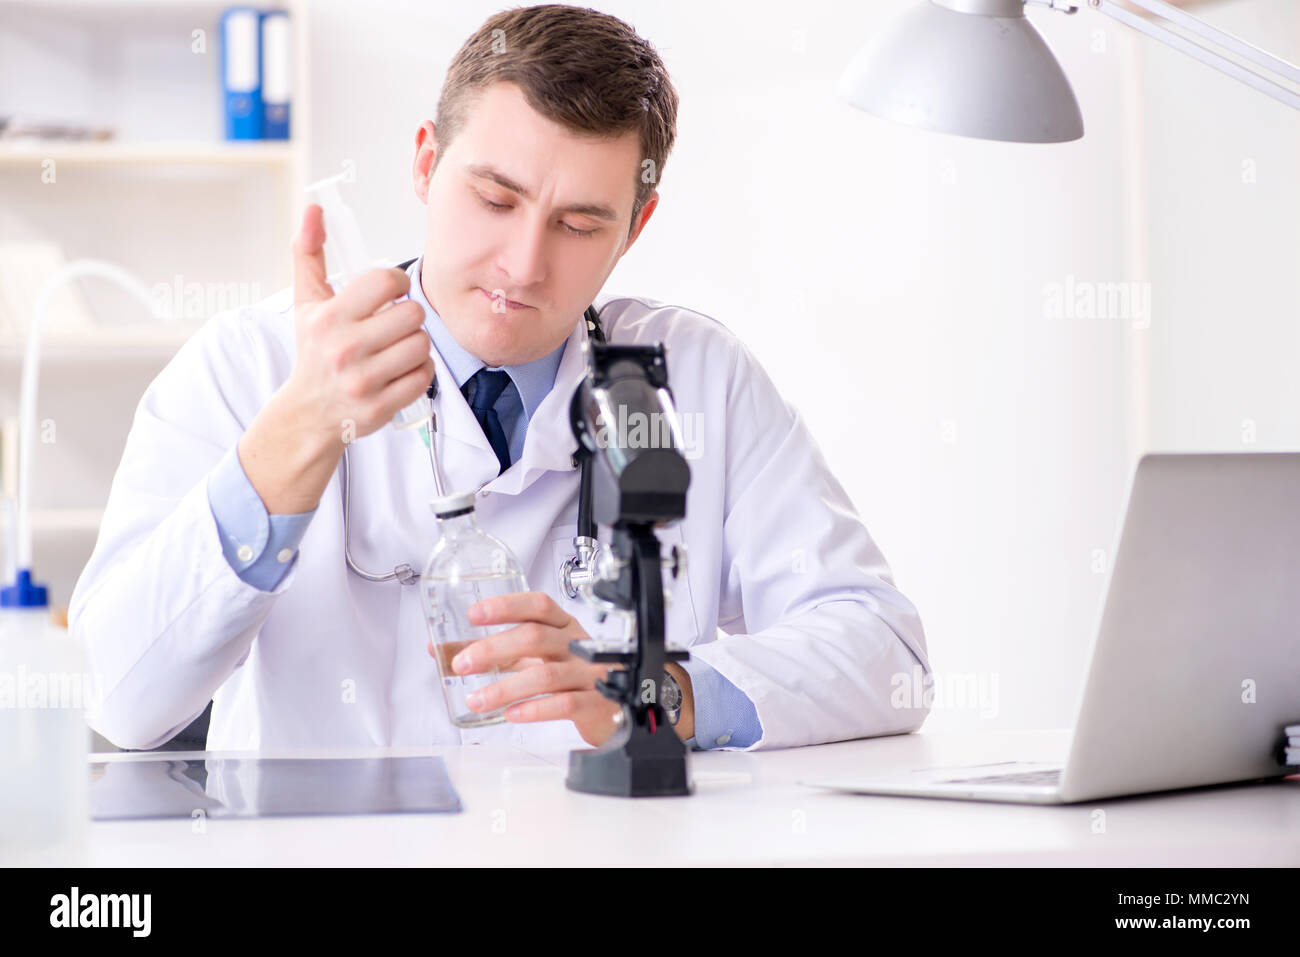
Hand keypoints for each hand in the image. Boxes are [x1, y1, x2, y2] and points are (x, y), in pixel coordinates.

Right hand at [285, 203, 435, 441]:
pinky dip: (420, 371)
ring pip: (422, 345)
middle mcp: (345, 349)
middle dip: (409, 316)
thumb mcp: (307, 301)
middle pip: (412, 314)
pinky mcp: (381, 407)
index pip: (385, 282)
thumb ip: (309, 253)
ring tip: (398, 346)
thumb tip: (313, 208)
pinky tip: (402, 370)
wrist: (308, 412)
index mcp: (329, 318)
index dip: (397, 282)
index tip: (391, 292)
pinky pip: (424, 376)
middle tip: (396, 323)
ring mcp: (364, 381)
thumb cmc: (315, 351)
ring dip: (416, 343)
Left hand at [429, 591, 625, 747]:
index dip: (506, 606)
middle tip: (463, 664)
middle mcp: (576, 646)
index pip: (538, 605)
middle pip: (535, 637)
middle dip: (494, 649)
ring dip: (505, 687)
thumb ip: (493, 653)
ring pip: (545, 675)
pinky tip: (512, 714)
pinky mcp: (594, 703)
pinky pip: (564, 704)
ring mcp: (587, 675)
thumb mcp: (534, 657)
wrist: (615, 710)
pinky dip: (534, 709)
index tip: (474, 613)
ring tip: (476, 700)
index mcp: (563, 626)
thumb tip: (441, 650)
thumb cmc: (571, 676)